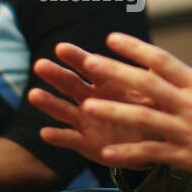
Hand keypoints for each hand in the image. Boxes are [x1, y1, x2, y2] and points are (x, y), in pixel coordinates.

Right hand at [29, 40, 163, 168]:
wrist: (152, 143)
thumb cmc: (150, 112)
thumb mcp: (153, 93)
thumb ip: (153, 76)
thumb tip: (157, 58)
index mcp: (106, 83)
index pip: (88, 67)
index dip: (76, 58)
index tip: (61, 48)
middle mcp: (90, 99)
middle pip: (70, 85)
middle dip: (55, 75)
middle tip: (40, 65)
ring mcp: (86, 121)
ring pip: (64, 110)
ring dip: (49, 103)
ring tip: (33, 94)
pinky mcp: (85, 143)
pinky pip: (70, 139)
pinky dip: (58, 137)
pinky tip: (44, 132)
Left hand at [50, 32, 191, 182]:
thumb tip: (180, 73)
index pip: (161, 60)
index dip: (134, 48)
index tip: (111, 38)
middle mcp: (190, 104)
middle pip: (146, 83)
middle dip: (115, 72)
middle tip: (88, 61)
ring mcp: (187, 130)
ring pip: (144, 117)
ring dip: (114, 110)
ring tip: (88, 105)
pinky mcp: (187, 156)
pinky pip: (152, 152)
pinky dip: (129, 152)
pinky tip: (107, 152)